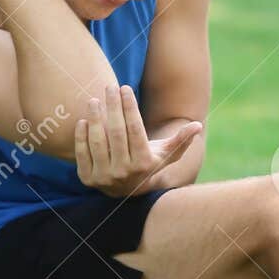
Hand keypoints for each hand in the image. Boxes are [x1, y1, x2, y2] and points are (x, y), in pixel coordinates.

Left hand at [74, 84, 201, 196]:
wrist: (126, 192)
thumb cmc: (148, 163)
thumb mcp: (166, 154)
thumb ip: (181, 140)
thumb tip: (197, 126)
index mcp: (144, 162)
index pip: (135, 129)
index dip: (129, 107)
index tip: (125, 88)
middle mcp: (124, 172)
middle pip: (116, 132)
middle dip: (112, 107)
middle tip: (109, 87)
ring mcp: (104, 177)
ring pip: (98, 142)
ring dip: (95, 119)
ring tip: (93, 100)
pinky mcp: (87, 179)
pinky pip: (82, 153)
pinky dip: (81, 136)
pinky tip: (83, 120)